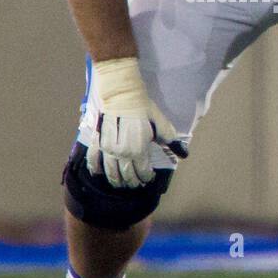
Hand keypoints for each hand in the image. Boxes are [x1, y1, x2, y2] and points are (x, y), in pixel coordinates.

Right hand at [87, 58, 186, 188]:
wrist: (121, 93)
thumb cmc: (142, 107)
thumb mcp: (160, 123)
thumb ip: (170, 140)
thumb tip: (183, 153)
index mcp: (138, 150)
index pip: (142, 172)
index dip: (146, 177)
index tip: (149, 177)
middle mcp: (121, 153)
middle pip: (126, 175)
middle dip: (133, 182)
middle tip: (136, 184)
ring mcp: (107, 149)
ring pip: (110, 172)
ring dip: (116, 181)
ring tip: (121, 183)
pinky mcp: (97, 141)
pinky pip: (94, 160)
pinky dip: (95, 169)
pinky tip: (99, 174)